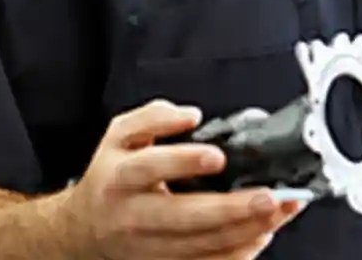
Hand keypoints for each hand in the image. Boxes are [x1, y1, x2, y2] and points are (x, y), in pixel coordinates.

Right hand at [65, 99, 303, 259]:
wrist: (82, 231)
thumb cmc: (110, 179)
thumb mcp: (119, 136)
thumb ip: (153, 117)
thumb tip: (188, 116)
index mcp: (121, 178)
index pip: (151, 167)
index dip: (184, 161)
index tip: (217, 156)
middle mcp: (133, 216)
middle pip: (184, 217)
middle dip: (231, 209)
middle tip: (269, 197)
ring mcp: (148, 247)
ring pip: (201, 245)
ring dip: (246, 230)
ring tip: (279, 211)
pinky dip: (236, 253)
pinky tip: (262, 234)